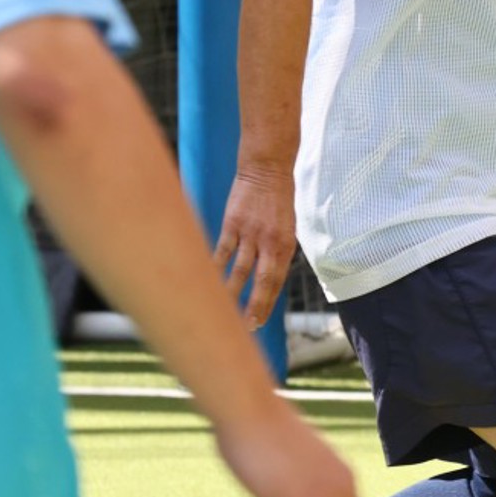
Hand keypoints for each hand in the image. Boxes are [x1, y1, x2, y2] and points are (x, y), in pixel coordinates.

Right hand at [214, 162, 297, 328]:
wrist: (267, 169)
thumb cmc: (277, 201)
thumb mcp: (287, 227)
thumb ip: (278, 251)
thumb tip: (268, 277)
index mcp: (286, 245)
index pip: (277, 281)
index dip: (267, 303)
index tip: (258, 322)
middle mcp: (270, 242)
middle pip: (261, 280)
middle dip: (254, 305)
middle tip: (246, 326)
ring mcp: (251, 233)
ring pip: (239, 269)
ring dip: (232, 291)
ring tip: (223, 310)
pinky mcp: (233, 224)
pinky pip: (222, 251)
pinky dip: (215, 267)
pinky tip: (208, 280)